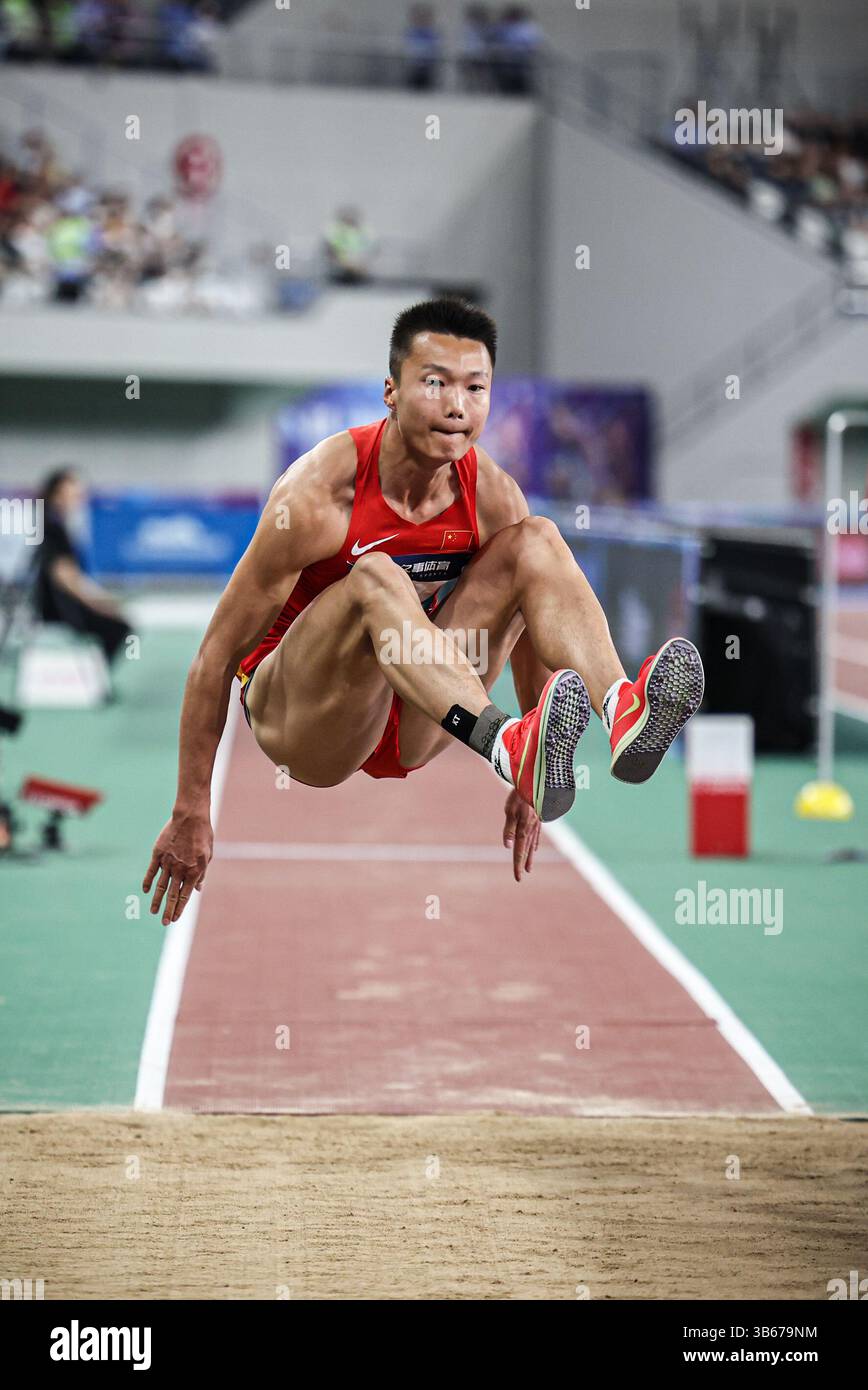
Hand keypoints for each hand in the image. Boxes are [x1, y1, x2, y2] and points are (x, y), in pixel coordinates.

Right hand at [143, 810, 212, 925]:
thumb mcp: (208, 855)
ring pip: (160, 886)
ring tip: (153, 912)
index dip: (180, 908)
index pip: (185, 895)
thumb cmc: (202, 835)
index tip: (175, 918)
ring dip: (157, 900)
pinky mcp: (158, 854)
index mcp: (194, 871)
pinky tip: (146, 891)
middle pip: (172, 895)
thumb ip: (201, 874)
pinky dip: (148, 881)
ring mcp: (167, 862)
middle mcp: (180, 870)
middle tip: (165, 923)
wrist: (190, 817)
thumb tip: (197, 889)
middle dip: (168, 910)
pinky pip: (151, 871)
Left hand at [502, 789, 540, 882]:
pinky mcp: (538, 817)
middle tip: (522, 875)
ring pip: (532, 844)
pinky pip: (536, 835)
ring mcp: (536, 824)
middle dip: (523, 863)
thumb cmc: (521, 794)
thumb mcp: (510, 810)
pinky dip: (535, 843)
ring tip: (529, 868)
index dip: (517, 866)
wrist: (535, 780)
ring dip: (529, 856)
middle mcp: (531, 829)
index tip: (518, 878)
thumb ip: (509, 829)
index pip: (519, 852)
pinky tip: (534, 849)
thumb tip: (508, 847)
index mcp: (524, 829)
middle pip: (526, 850)